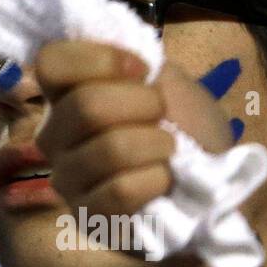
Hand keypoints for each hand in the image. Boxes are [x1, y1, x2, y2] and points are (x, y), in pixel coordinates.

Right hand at [33, 40, 259, 266]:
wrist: (216, 189)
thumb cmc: (189, 131)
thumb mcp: (171, 84)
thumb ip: (135, 62)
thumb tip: (113, 50)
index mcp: (68, 93)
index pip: (51, 61)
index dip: (101, 61)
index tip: (144, 71)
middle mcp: (55, 133)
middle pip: (87, 106)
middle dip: (145, 106)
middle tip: (165, 118)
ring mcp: (67, 177)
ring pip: (108, 149)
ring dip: (158, 145)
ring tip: (170, 151)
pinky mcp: (89, 215)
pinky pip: (120, 190)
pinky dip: (157, 180)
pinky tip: (165, 181)